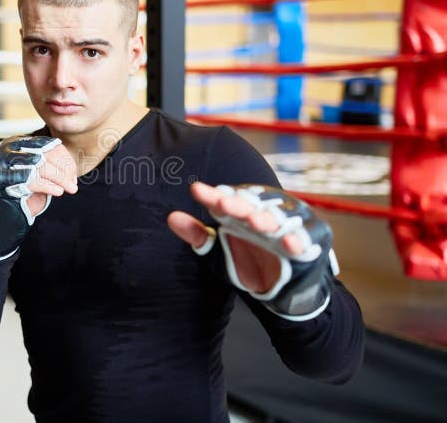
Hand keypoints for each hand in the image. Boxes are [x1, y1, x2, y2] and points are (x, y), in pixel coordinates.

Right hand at [0, 136, 76, 260]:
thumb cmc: (18, 200)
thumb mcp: (35, 178)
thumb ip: (48, 166)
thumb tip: (71, 164)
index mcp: (13, 146)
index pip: (46, 144)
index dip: (64, 158)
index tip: (73, 174)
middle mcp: (5, 152)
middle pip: (44, 153)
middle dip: (64, 168)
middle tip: (73, 183)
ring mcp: (1, 165)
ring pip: (40, 164)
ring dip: (60, 177)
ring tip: (70, 188)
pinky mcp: (1, 181)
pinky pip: (33, 179)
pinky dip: (49, 186)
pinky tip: (58, 192)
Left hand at [168, 182, 338, 320]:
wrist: (280, 290)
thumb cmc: (247, 262)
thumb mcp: (217, 252)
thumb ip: (196, 235)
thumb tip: (171, 217)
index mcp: (241, 211)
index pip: (225, 198)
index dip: (212, 195)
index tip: (196, 191)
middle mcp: (264, 213)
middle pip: (250, 204)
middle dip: (237, 204)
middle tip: (222, 203)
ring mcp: (289, 225)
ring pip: (277, 219)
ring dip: (266, 220)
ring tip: (254, 222)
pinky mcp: (309, 241)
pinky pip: (304, 240)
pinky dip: (297, 242)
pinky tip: (288, 244)